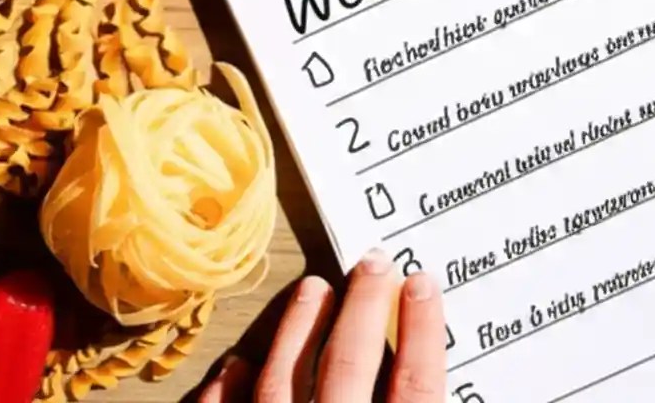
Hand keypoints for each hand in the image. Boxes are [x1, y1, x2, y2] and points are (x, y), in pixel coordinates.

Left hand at [200, 250, 446, 402]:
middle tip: (372, 263)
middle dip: (362, 307)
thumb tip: (428, 384)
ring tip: (311, 288)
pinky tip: (232, 367)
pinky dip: (226, 393)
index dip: (423, 331)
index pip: (416, 385)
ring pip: (281, 383)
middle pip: (349, 367)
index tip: (422, 284)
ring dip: (297, 330)